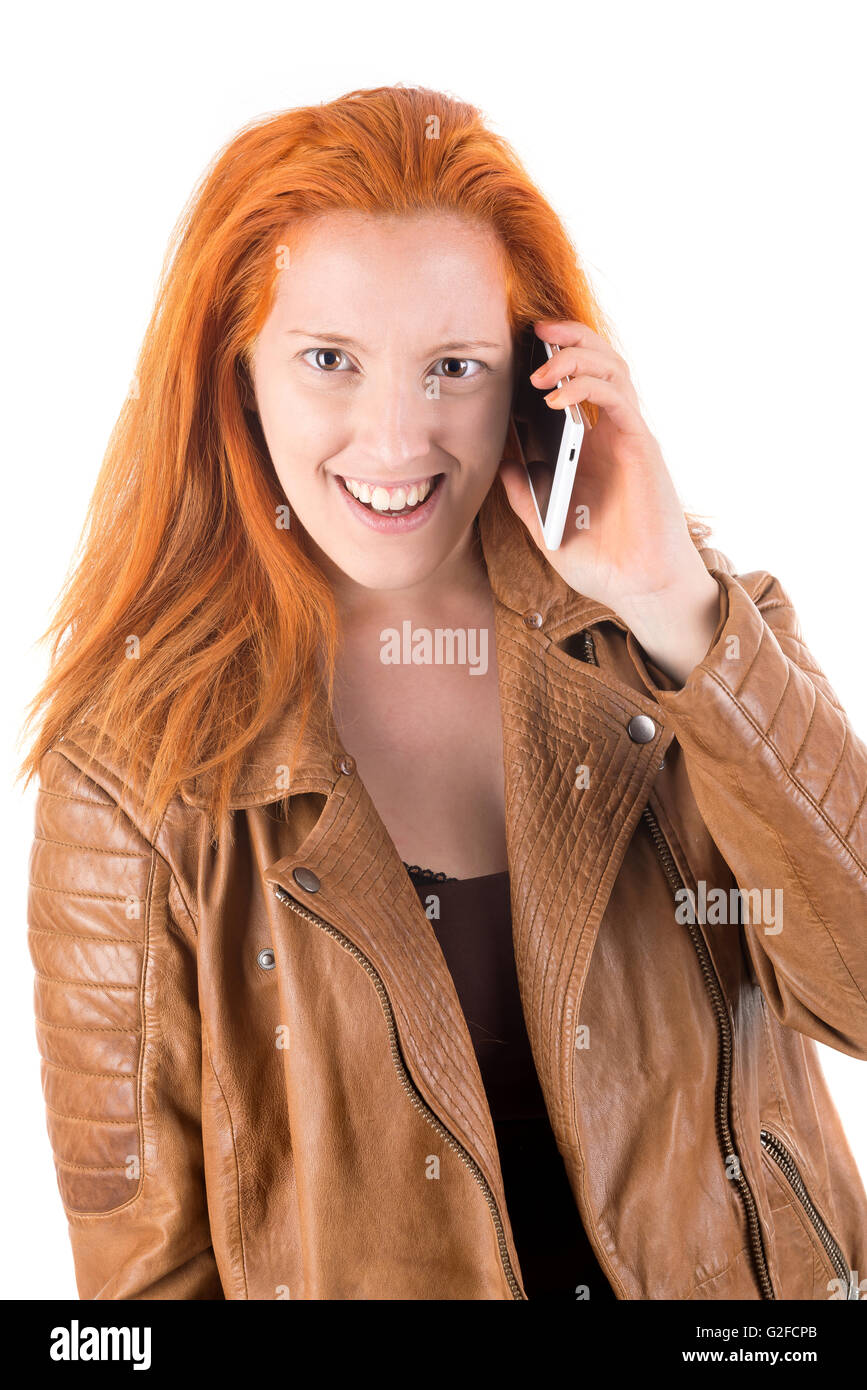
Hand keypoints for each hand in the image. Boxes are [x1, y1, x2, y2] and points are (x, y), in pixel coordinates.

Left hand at [498, 318, 721, 685]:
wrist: (638, 589)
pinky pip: (616, 399)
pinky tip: (556, 398)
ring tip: (540, 366)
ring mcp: (629, 436)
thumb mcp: (546, 527)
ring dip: (575, 356)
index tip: (519, 349)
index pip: (578, 382)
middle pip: (599, 362)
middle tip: (533, 331)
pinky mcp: (641, 446)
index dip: (555, 357)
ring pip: (611, 368)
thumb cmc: (601, 562)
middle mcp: (614, 433)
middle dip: (567, 338)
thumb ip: (525, 494)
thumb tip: (499, 463)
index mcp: (593, 446)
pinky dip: (587, 387)